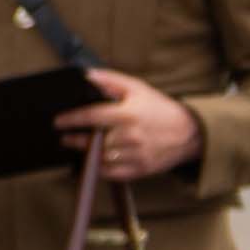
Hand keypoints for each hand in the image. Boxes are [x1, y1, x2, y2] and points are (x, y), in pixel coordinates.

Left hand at [66, 68, 194, 186]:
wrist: (190, 133)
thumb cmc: (161, 109)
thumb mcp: (138, 88)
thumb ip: (110, 80)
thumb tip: (86, 76)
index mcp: (128, 114)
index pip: (91, 117)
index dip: (71, 119)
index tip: (58, 122)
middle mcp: (131, 136)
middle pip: (92, 142)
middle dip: (76, 140)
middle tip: (66, 138)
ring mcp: (136, 154)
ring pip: (100, 159)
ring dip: (87, 155)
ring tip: (81, 148)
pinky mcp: (141, 169)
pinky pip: (112, 173)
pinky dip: (100, 169)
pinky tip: (95, 162)